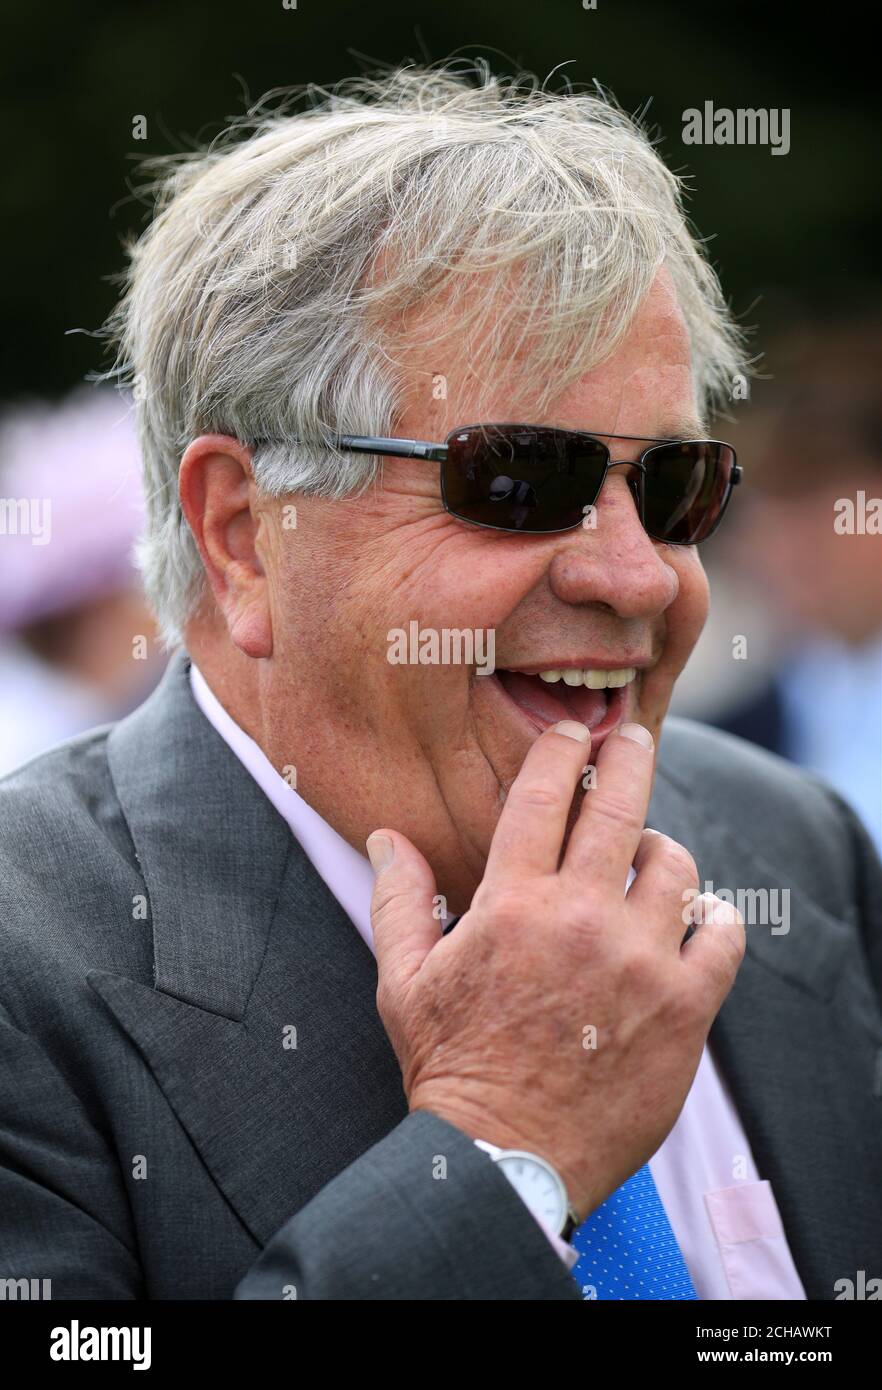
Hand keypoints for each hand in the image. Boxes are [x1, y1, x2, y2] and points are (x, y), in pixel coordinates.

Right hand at [366, 719, 744, 1219]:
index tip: (573, 731)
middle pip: (620, 805)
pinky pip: (723, 932)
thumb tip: (387, 835)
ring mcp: (640, 961)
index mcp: (511, 904)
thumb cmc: (451, 1066)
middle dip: (629, 755)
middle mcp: (580, 919)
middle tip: (634, 738)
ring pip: (673, 864)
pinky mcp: (685, 1007)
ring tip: (647, 860)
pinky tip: (693, 920)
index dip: (561, 749)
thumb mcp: (403, 981)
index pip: (543, 794)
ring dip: (660, 850)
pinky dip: (713, 916)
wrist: (507, 1159)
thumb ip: (397, 899)